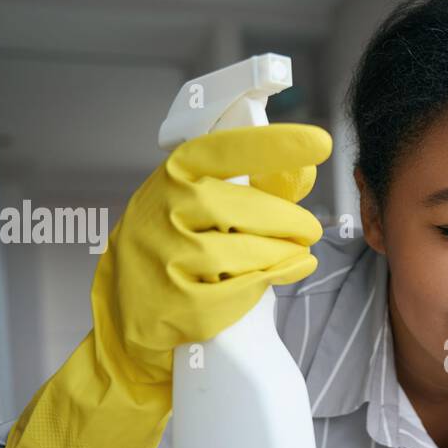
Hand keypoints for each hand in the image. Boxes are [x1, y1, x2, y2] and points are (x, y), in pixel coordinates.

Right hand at [98, 122, 331, 381]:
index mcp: (173, 175)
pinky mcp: (179, 303)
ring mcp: (168, 258)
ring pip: (247, 253)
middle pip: (245, 209)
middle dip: (289, 220)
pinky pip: (240, 290)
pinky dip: (271, 280)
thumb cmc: (174, 242)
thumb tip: (303, 171)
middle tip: (311, 229)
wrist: (127, 306)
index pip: (225, 150)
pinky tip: (288, 271)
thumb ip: (246, 186)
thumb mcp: (195, 202)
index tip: (320, 142)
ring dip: (283, 253)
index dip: (274, 146)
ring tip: (297, 252)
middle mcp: (164, 211)